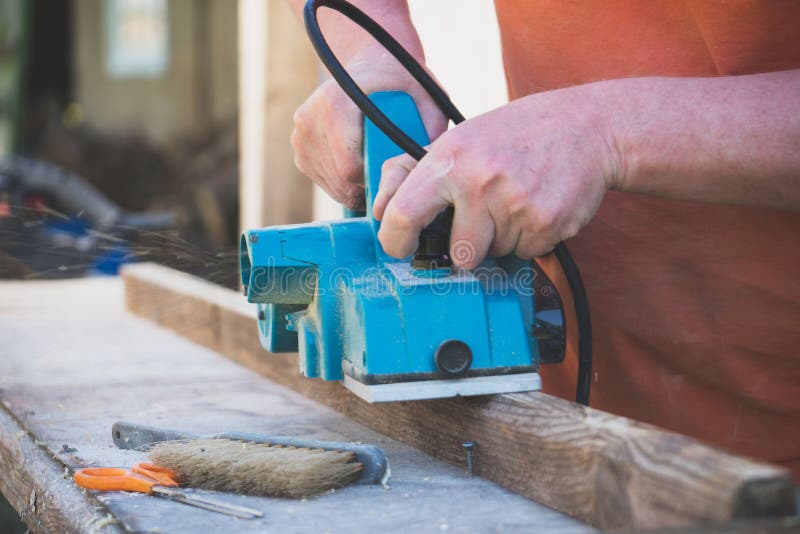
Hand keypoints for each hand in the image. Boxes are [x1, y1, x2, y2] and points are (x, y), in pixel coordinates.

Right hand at [291, 48, 447, 209]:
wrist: (369, 64)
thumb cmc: (400, 80)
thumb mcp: (427, 95)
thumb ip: (433, 127)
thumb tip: (429, 165)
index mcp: (335, 104)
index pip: (350, 167)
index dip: (376, 181)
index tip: (394, 175)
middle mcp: (310, 119)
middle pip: (341, 179)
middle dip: (369, 186)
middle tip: (392, 178)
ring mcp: (300, 135)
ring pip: (332, 184)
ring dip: (357, 186)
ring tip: (378, 169)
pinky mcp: (299, 147)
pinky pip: (324, 180)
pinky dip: (344, 182)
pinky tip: (361, 166)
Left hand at [372, 85, 619, 267]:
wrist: (587, 127)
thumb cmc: (514, 136)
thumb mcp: (460, 139)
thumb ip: (417, 173)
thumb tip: (380, 210)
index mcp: (450, 158)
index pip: (404, 214)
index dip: (395, 242)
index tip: (400, 249)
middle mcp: (480, 181)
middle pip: (459, 254)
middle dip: (468, 248)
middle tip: (482, 219)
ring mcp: (516, 204)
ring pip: (494, 255)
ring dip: (502, 240)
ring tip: (515, 202)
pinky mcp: (548, 223)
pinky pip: (526, 254)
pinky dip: (530, 239)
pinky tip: (537, 205)